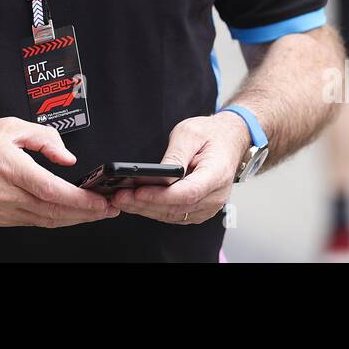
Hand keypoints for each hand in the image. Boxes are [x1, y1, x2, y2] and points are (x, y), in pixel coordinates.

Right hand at [0, 117, 118, 227]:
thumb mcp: (8, 127)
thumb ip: (43, 138)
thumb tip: (67, 157)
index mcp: (9, 167)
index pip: (52, 191)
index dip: (81, 200)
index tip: (101, 200)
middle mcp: (4, 194)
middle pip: (54, 212)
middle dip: (86, 214)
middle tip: (108, 210)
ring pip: (44, 221)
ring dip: (72, 219)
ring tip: (92, 213)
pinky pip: (30, 222)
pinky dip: (51, 219)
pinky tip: (64, 213)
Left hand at [108, 112, 250, 223]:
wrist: (228, 140)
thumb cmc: (211, 135)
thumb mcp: (190, 133)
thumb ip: (175, 154)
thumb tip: (158, 174)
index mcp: (217, 174)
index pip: (188, 192)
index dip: (161, 195)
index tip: (138, 191)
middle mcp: (216, 195)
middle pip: (177, 207)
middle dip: (145, 203)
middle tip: (120, 196)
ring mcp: (209, 206)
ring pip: (173, 215)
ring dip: (146, 209)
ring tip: (123, 199)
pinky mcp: (199, 209)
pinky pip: (175, 214)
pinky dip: (155, 209)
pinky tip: (138, 202)